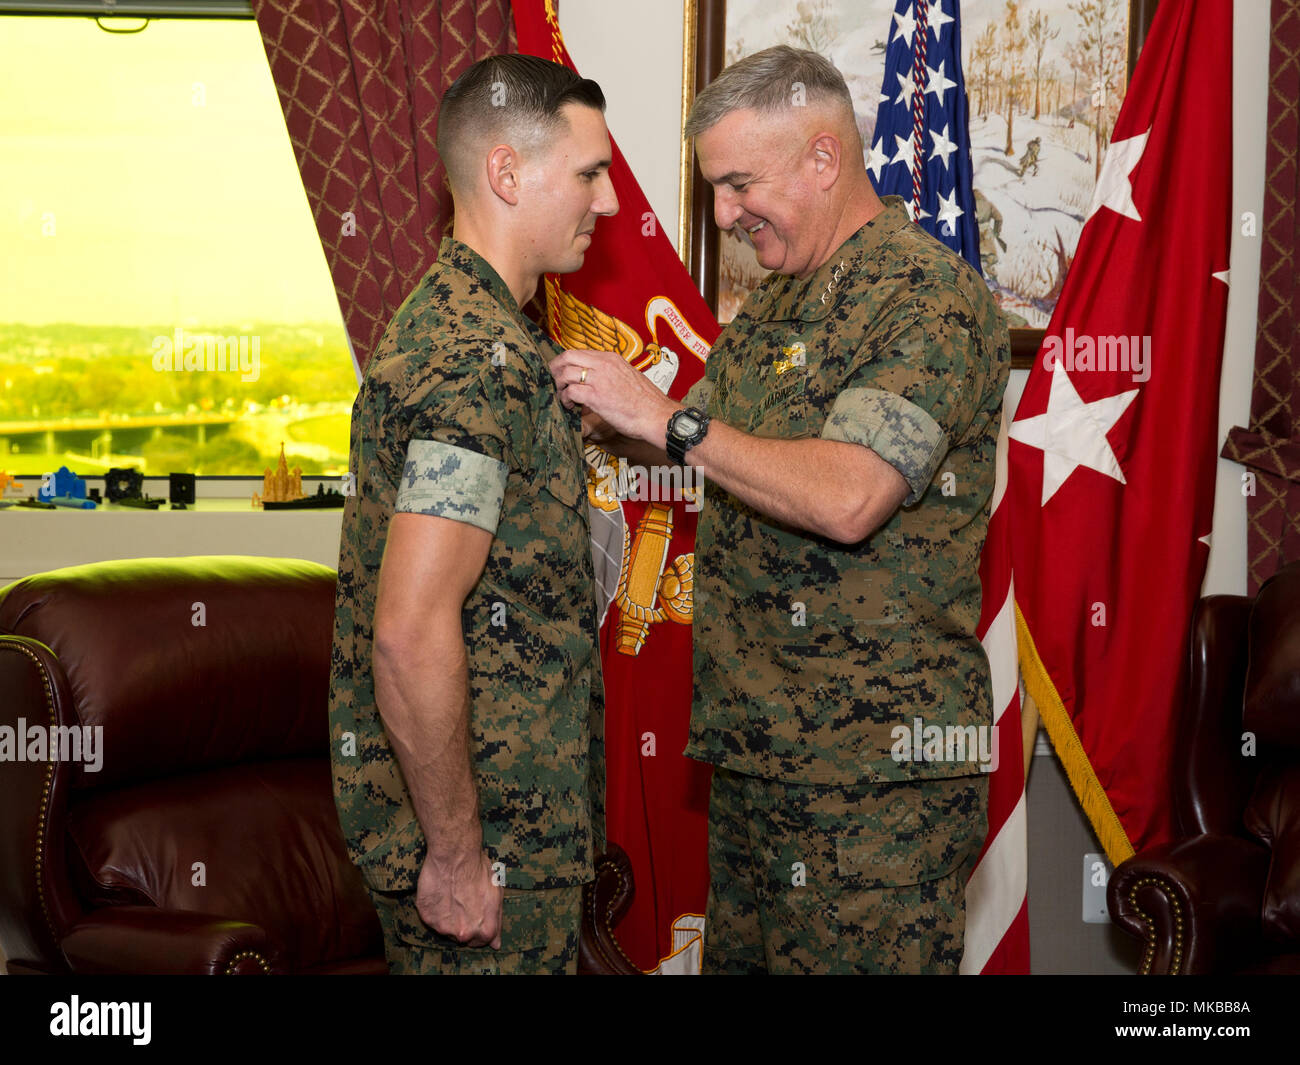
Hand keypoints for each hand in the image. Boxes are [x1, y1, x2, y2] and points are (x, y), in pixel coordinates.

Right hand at [415, 849, 502, 948]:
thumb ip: (496, 921)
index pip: (481, 941)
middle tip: (462, 902)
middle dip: (463, 924)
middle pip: (463, 937)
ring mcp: (444, 928)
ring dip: (448, 918)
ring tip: (451, 895)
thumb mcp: (497, 893)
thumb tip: (496, 945)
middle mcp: (465, 934)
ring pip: (446, 930)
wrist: (455, 855)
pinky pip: (431, 918)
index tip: (474, 913)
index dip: (478, 926)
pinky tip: (440, 892)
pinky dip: (434, 909)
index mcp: (485, 930)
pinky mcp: (427, 918)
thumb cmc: (479, 870)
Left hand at [550, 348, 677, 445]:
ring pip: (565, 373)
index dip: (567, 363)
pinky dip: (565, 399)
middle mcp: (604, 364)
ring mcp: (599, 379)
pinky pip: (570, 392)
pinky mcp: (596, 396)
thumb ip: (611, 374)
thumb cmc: (646, 402)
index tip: (563, 373)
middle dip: (555, 368)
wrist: (656, 415)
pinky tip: (570, 407)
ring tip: (564, 397)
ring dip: (559, 386)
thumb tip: (596, 381)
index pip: (580, 352)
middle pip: (567, 356)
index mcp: (611, 358)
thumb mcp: (628, 377)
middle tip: (554, 381)